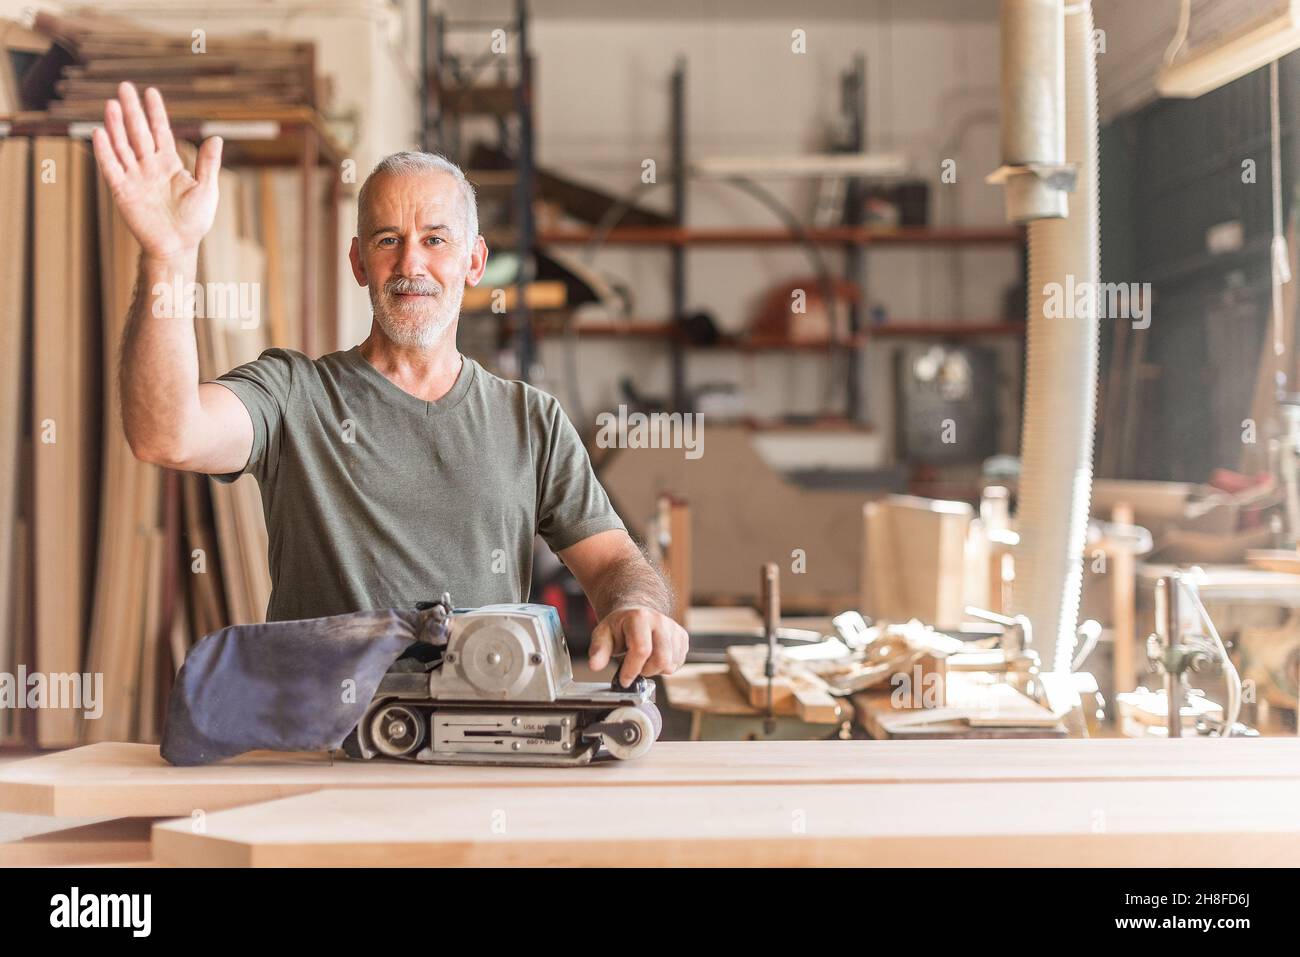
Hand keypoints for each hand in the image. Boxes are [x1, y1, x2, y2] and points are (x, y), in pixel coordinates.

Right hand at [91, 82, 222, 261]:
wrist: (178, 246)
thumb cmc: (194, 220)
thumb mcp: (206, 189)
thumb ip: (208, 163)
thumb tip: (217, 137)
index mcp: (169, 163)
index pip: (160, 131)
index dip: (155, 112)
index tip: (151, 91)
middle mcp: (148, 166)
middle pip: (137, 133)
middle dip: (132, 110)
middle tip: (124, 86)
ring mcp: (134, 177)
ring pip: (122, 146)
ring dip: (116, 126)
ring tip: (112, 104)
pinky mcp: (122, 191)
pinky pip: (111, 168)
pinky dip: (105, 152)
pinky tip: (99, 132)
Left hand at [588, 606, 688, 684]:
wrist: (637, 612)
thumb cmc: (620, 626)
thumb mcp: (603, 634)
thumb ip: (599, 650)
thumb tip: (594, 666)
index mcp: (639, 618)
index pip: (641, 650)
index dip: (632, 669)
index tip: (624, 680)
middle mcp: (660, 620)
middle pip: (662, 659)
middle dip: (647, 671)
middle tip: (635, 667)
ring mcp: (674, 628)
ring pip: (671, 663)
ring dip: (656, 669)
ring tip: (644, 661)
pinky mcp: (682, 636)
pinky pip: (678, 662)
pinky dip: (666, 666)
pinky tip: (654, 657)